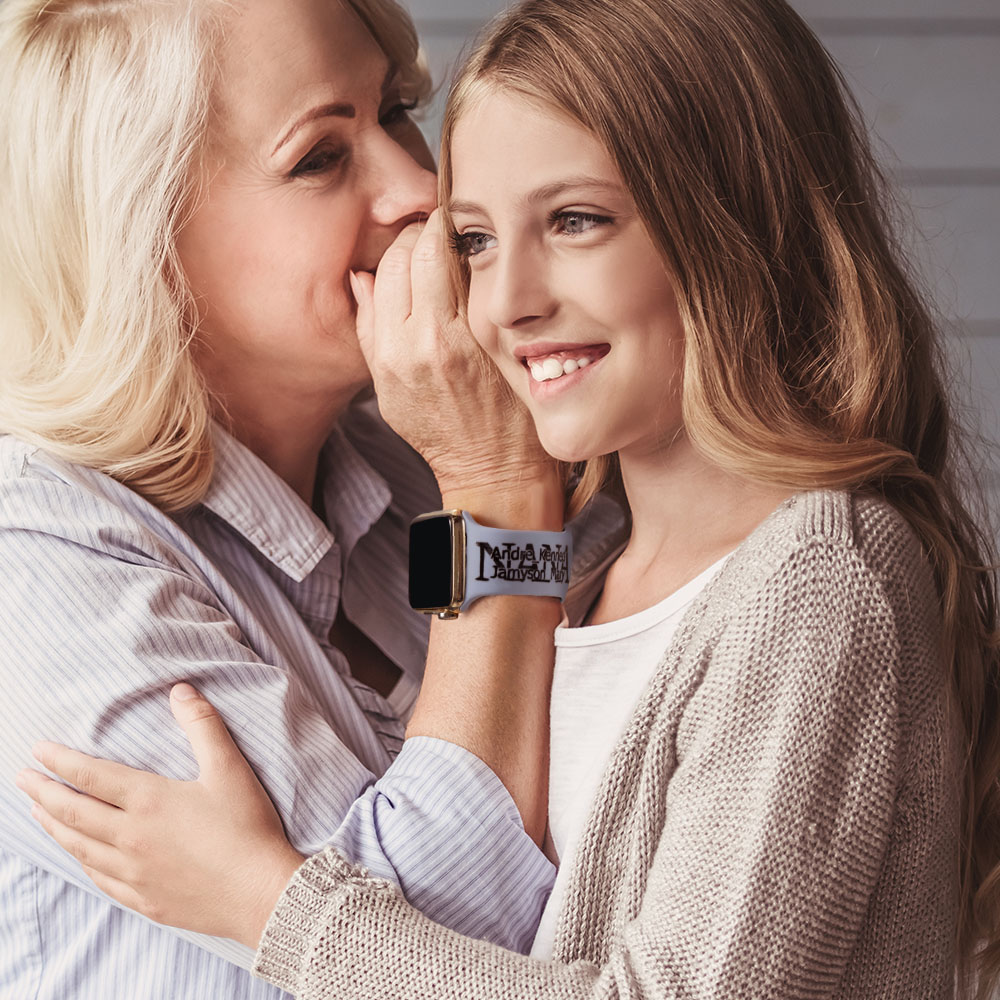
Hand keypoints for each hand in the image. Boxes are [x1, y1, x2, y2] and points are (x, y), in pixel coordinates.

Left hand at [14, 684, 304, 948]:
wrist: (261, 892)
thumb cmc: (247, 827)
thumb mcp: (229, 768)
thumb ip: (203, 725)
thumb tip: (180, 690)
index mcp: (149, 801)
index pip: (91, 776)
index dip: (61, 761)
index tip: (38, 750)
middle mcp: (131, 837)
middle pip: (73, 812)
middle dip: (43, 793)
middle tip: (22, 780)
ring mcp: (133, 872)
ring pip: (79, 847)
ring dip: (54, 827)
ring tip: (39, 813)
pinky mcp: (142, 898)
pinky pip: (99, 877)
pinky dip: (81, 860)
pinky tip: (79, 855)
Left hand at [351, 209, 561, 522]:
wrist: (496, 474)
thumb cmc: (520, 413)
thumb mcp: (513, 348)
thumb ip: (477, 296)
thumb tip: (443, 246)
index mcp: (452, 337)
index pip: (433, 249)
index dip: (445, 224)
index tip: (457, 218)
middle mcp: (413, 348)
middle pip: (399, 259)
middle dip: (418, 237)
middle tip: (440, 235)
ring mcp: (390, 367)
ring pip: (378, 282)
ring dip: (398, 263)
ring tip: (424, 262)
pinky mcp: (380, 383)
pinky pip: (367, 320)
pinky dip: (379, 297)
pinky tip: (399, 292)